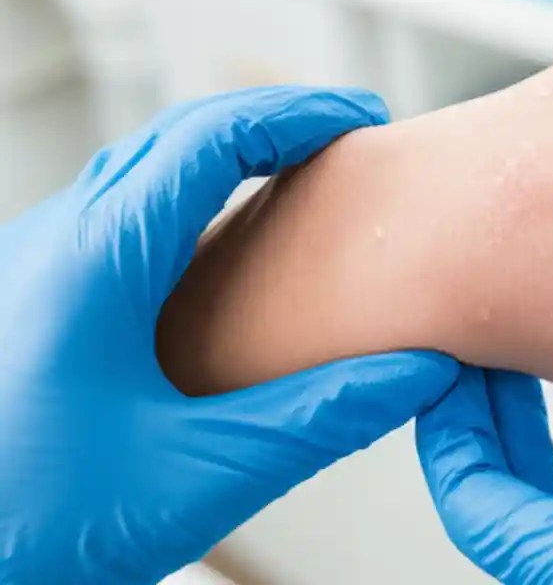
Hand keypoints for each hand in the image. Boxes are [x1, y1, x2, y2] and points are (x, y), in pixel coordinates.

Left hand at [0, 87, 458, 583]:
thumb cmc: (31, 531)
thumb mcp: (200, 476)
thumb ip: (320, 419)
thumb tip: (421, 374)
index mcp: (92, 261)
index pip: (211, 138)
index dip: (298, 114)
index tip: (363, 116)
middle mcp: (50, 244)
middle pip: (174, 136)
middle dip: (268, 122)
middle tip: (344, 135)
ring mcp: (29, 270)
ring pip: (136, 171)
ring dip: (222, 156)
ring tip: (294, 174)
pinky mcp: (25, 304)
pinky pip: (111, 214)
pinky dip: (184, 197)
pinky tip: (216, 246)